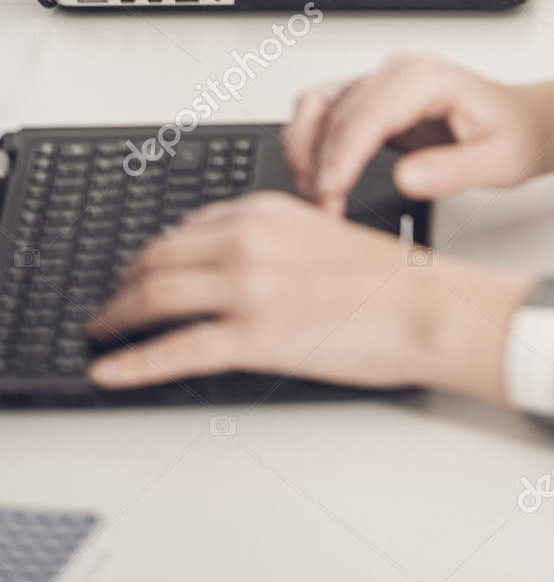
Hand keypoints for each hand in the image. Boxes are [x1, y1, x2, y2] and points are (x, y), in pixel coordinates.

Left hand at [86, 191, 530, 399]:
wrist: (425, 306)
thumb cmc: (388, 279)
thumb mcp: (320, 234)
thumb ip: (272, 239)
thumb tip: (231, 261)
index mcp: (264, 211)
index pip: (185, 228)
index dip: (151, 253)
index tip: (137, 269)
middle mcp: (247, 241)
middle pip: (157, 259)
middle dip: (122, 283)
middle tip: (108, 304)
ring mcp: (246, 288)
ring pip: (154, 297)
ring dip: (116, 317)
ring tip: (101, 333)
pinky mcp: (252, 336)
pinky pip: (174, 350)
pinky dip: (132, 363)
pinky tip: (111, 370)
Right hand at [285, 54, 553, 211]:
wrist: (521, 124)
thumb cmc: (512, 136)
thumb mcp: (498, 162)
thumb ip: (454, 170)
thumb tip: (407, 179)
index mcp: (427, 78)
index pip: (368, 112)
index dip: (342, 154)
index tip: (331, 192)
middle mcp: (397, 72)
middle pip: (333, 110)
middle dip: (319, 163)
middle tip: (324, 210)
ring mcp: (378, 83)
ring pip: (315, 106)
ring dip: (304, 152)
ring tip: (316, 198)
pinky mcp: (367, 99)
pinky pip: (321, 114)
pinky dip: (309, 146)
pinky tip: (319, 180)